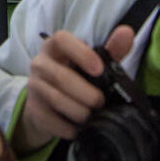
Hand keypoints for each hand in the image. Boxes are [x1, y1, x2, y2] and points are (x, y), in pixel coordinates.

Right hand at [15, 25, 134, 153]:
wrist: (48, 100)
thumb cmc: (76, 75)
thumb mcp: (93, 61)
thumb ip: (111, 49)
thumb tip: (127, 33)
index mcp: (55, 47)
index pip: (62, 40)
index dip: (81, 53)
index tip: (99, 69)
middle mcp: (40, 63)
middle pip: (61, 77)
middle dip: (87, 93)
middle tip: (101, 102)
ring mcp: (34, 86)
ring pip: (57, 99)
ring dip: (80, 111)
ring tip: (92, 115)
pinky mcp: (33, 108)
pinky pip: (51, 120)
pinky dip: (69, 127)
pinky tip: (80, 127)